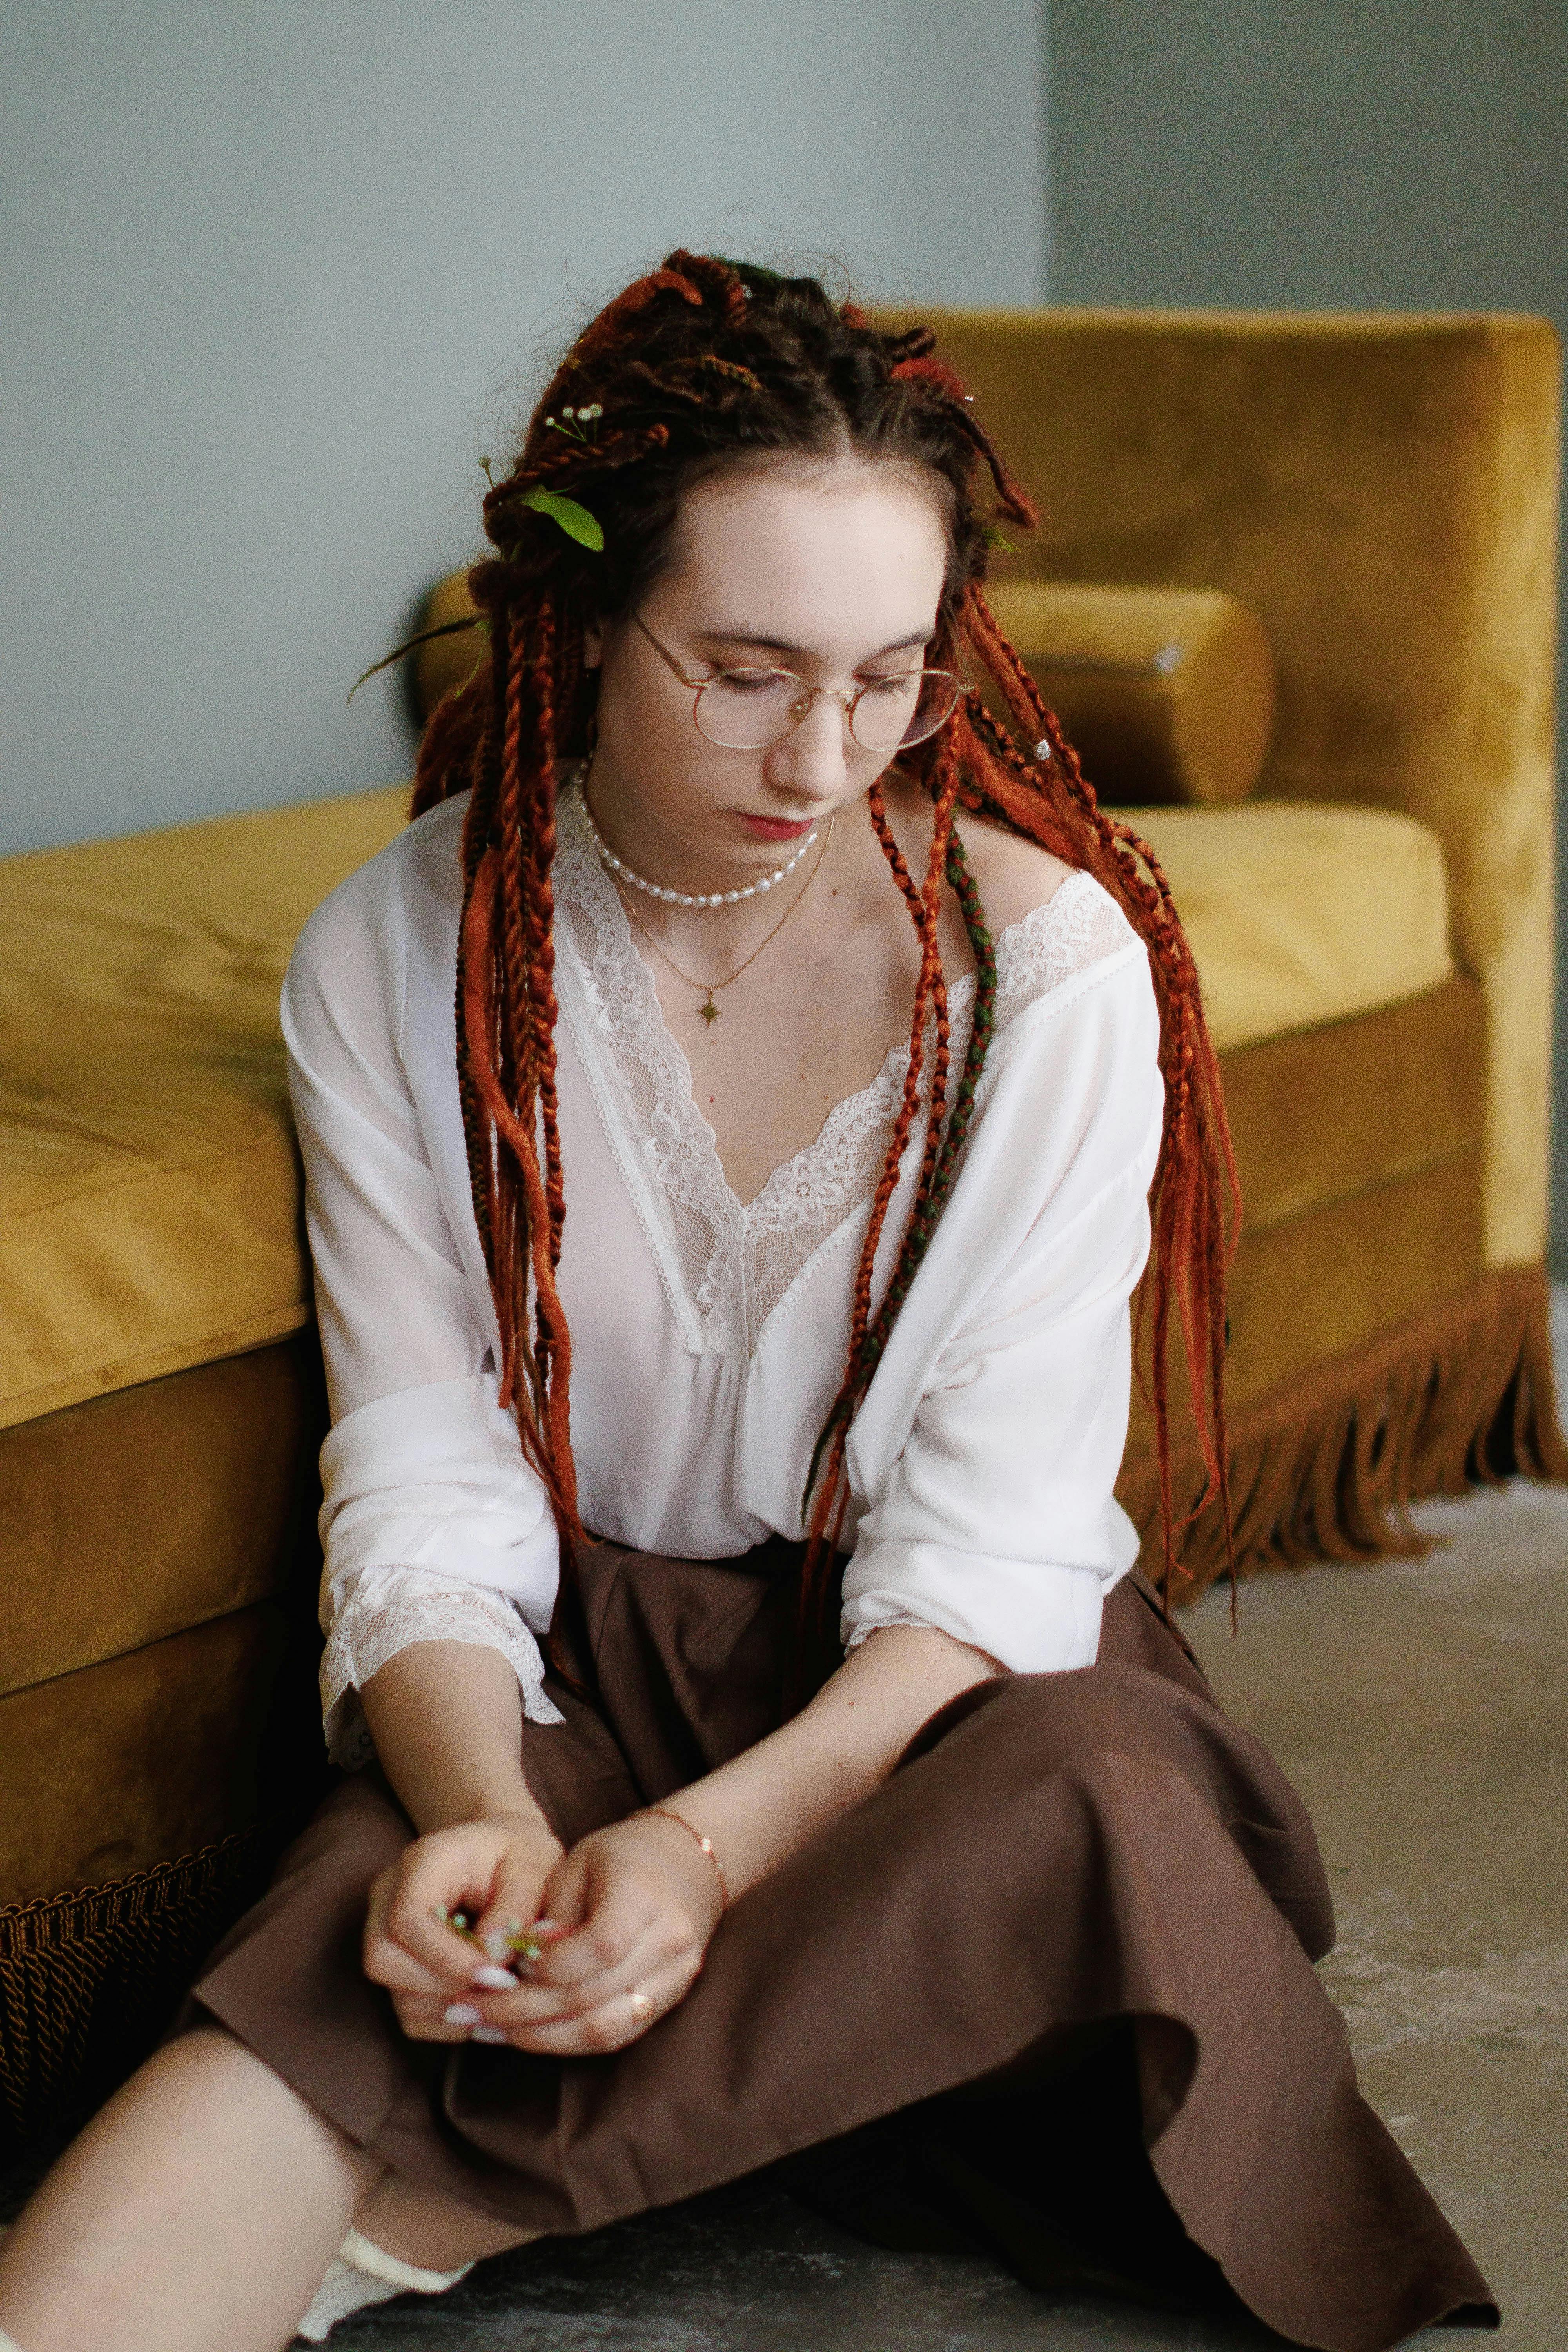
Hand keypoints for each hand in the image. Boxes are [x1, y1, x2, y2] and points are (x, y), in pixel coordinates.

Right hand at [362, 1811, 563, 2043]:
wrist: (503, 1853)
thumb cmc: (520, 1856)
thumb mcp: (535, 1865)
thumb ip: (516, 1906)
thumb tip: (494, 1958)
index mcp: (422, 1862)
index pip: (407, 1919)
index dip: (447, 1958)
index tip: (499, 1976)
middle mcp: (390, 1896)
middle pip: (383, 1959)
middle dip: (442, 1987)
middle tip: (499, 1988)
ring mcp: (385, 1931)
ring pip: (394, 1992)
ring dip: (448, 2008)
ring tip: (498, 1996)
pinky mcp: (398, 1964)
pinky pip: (408, 2010)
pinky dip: (446, 2020)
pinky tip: (484, 2003)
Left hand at [397, 1811, 725, 2057]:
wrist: (689, 1863)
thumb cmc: (623, 1855)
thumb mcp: (580, 1862)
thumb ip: (553, 1913)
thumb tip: (523, 1963)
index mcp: (646, 1895)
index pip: (598, 1947)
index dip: (545, 1965)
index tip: (503, 1963)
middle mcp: (670, 1942)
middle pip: (592, 1997)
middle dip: (521, 2011)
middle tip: (466, 2010)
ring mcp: (676, 1977)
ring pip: (603, 2029)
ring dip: (539, 2036)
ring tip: (487, 2027)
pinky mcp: (670, 2001)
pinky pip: (614, 2035)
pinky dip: (566, 2039)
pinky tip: (525, 2032)